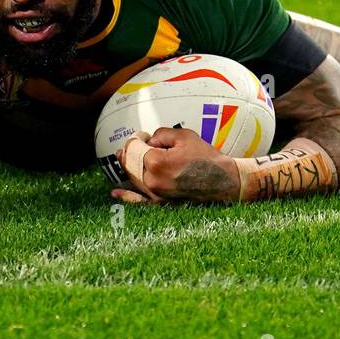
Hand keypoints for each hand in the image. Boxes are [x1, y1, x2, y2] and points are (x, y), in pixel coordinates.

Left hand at [111, 127, 240, 204]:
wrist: (224, 182)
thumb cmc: (206, 158)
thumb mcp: (184, 136)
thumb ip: (160, 134)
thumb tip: (148, 142)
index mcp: (156, 162)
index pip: (134, 148)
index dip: (136, 139)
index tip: (143, 136)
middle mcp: (152, 180)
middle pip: (130, 164)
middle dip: (130, 152)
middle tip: (137, 143)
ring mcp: (156, 195)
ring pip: (133, 178)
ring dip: (128, 167)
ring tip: (125, 156)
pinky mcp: (162, 204)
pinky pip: (140, 201)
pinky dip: (127, 197)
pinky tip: (115, 194)